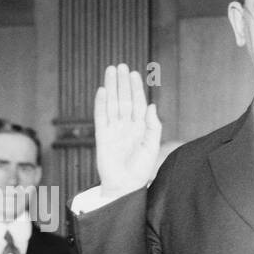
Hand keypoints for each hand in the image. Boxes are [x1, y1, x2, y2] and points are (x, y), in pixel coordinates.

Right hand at [94, 64, 161, 200]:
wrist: (125, 186)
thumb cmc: (141, 170)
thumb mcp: (152, 147)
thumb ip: (153, 127)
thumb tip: (152, 105)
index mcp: (140, 127)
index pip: (138, 103)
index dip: (136, 88)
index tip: (134, 74)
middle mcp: (127, 125)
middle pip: (123, 99)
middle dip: (123, 83)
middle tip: (121, 66)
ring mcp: (114, 129)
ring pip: (112, 103)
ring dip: (111, 87)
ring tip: (110, 71)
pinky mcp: (102, 136)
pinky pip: (100, 116)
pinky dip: (100, 103)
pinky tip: (101, 91)